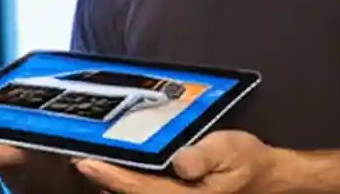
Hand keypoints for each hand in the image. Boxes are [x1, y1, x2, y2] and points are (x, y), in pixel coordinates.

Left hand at [74, 130, 285, 193]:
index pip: (142, 190)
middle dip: (103, 181)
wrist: (265, 176)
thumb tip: (179, 162)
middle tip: (73, 157)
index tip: (85, 163)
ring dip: (109, 184)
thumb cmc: (246, 160)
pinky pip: (143, 193)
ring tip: (84, 162)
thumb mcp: (230, 150)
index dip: (112, 178)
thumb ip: (204, 156)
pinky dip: (122, 185)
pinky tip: (106, 171)